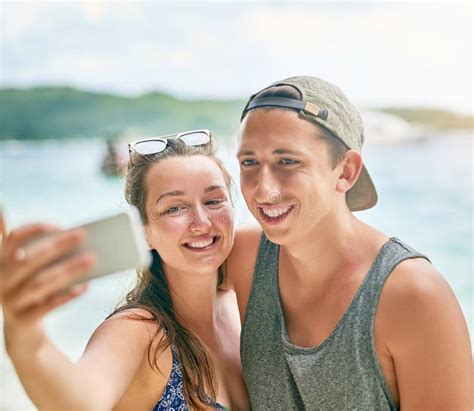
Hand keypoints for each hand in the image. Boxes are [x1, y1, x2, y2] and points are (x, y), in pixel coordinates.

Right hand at [0, 222, 95, 346]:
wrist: (22, 327)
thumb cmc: (35, 288)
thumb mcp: (36, 271)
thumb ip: (49, 254)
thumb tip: (78, 240)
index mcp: (3, 261)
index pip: (14, 238)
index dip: (34, 229)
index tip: (60, 226)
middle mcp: (2, 279)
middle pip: (30, 259)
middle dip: (57, 245)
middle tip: (82, 235)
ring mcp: (10, 300)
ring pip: (40, 282)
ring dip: (68, 269)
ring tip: (91, 259)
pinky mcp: (22, 319)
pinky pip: (47, 305)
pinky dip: (66, 295)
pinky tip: (84, 286)